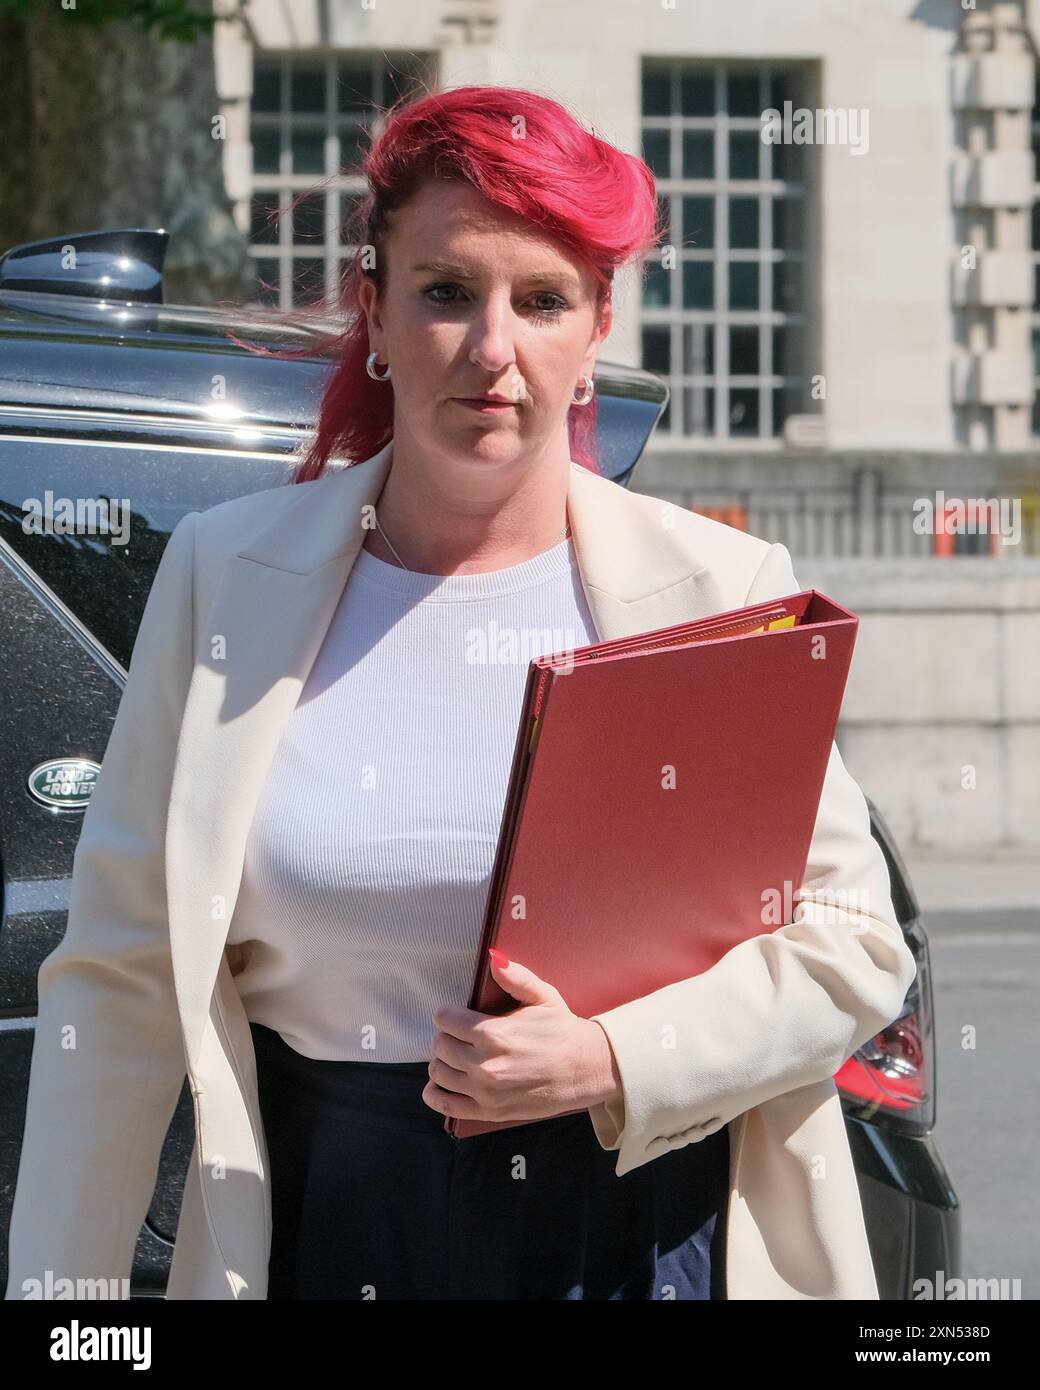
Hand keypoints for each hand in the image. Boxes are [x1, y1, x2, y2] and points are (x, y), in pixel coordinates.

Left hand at [422, 947, 622, 1124]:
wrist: (586, 1069)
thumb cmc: (563, 1031)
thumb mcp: (544, 997)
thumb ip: (516, 977)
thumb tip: (493, 959)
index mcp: (494, 1033)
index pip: (446, 1019)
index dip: (448, 1014)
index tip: (455, 1015)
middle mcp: (485, 1064)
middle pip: (440, 1046)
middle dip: (446, 1036)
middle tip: (458, 1035)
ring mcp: (485, 1091)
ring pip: (439, 1073)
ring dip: (442, 1062)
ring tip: (454, 1056)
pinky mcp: (489, 1111)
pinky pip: (447, 1105)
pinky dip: (436, 1094)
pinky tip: (439, 1085)